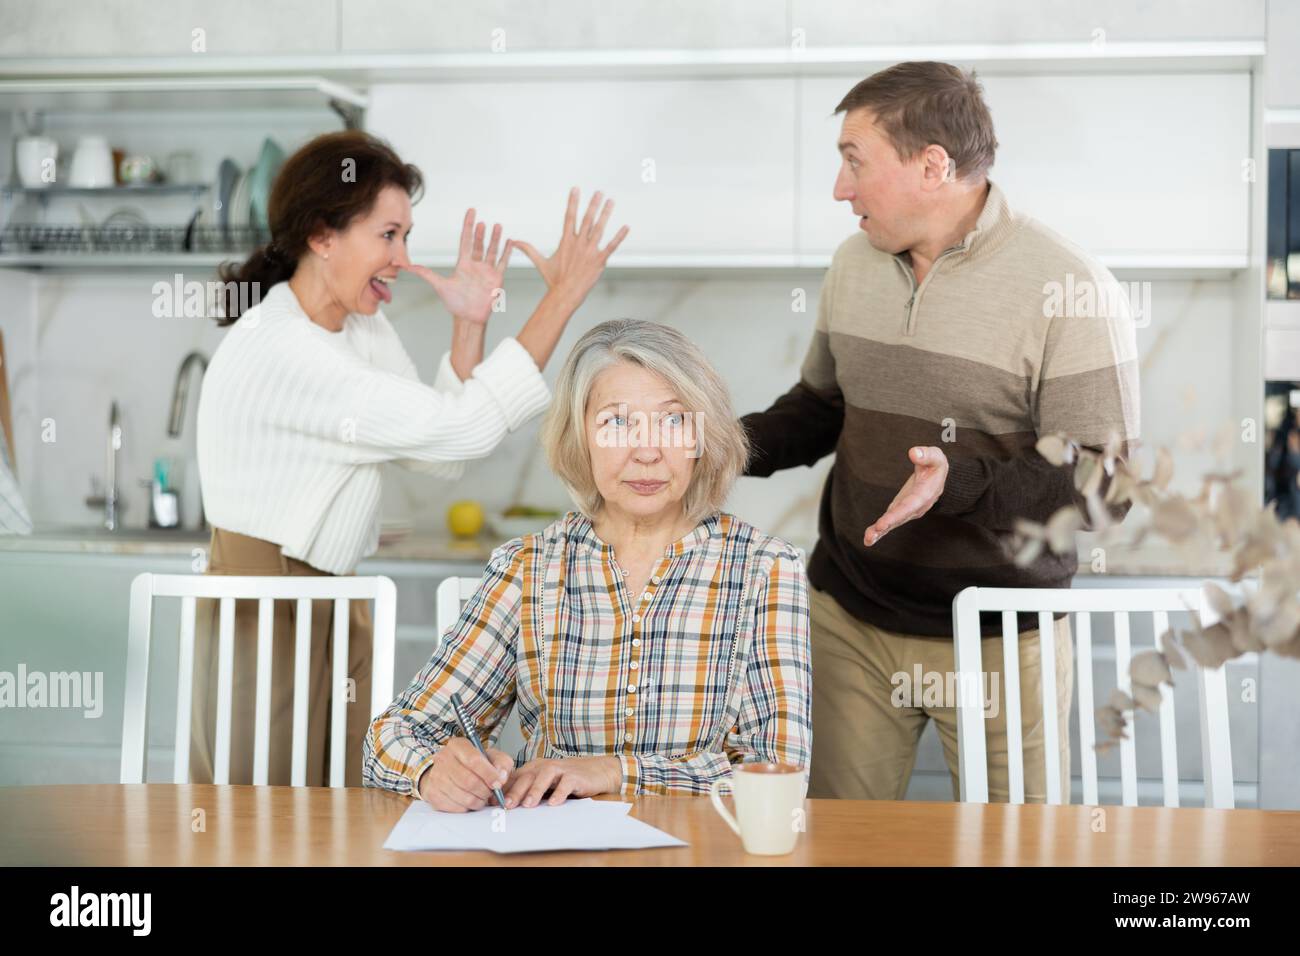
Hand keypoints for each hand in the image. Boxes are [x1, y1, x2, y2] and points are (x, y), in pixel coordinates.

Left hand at [403, 208, 511, 324]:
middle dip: (479, 232)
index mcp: (463, 264)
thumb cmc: (455, 304)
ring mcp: (487, 271)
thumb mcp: (438, 285)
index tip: (471, 212)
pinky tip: (510, 242)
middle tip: (480, 221)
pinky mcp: (497, 279)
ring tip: (498, 226)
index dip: (468, 226)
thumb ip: (424, 273)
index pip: (466, 240)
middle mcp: (476, 265)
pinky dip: (507, 252)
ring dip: (495, 238)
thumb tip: (404, 265)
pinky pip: (503, 262)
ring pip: (492, 250)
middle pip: (478, 244)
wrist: (469, 318)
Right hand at [416, 737, 512, 812]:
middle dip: (485, 791)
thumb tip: (501, 776)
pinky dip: (466, 808)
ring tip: (481, 797)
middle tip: (490, 793)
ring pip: (463, 797)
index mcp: (458, 745)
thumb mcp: (491, 757)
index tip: (498, 783)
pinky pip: (455, 807)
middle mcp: (443, 758)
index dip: (489, 774)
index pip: (474, 760)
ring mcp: (436, 776)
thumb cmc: (473, 765)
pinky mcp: (433, 793)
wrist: (449, 772)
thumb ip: (502, 763)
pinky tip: (469, 801)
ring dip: (477, 801)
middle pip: (469, 781)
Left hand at [504, 755, 622, 807]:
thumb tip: (504, 805)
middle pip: (528, 776)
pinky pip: (566, 783)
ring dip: (535, 790)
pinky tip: (554, 803)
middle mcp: (545, 766)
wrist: (596, 771)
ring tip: (528, 805)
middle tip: (507, 805)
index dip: (504, 789)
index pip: (516, 777)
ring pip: (545, 776)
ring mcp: (561, 769)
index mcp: (534, 768)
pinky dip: (559, 792)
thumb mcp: (544, 785)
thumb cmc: (566, 780)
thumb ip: (528, 791)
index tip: (492, 803)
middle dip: (516, 790)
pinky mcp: (575, 776)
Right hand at [514, 188, 628, 305]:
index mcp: (566, 241)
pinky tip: (626, 227)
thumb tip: (514, 242)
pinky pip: (611, 246)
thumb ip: (529, 250)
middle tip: (599, 191)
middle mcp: (578, 243)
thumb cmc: (554, 280)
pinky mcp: (599, 261)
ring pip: (599, 229)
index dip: (572, 202)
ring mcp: (589, 251)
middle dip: (593, 204)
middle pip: (587, 219)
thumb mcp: (540, 263)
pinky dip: (619, 237)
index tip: (575, 189)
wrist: (565, 295)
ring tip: (611, 201)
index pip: (569, 217)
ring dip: (605, 214)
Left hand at [864, 445, 948, 545]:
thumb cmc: (935, 465)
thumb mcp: (936, 456)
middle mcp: (916, 507)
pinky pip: (889, 521)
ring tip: (868, 540)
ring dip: (880, 532)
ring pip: (894, 522)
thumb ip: (927, 455)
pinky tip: (869, 538)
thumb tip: (914, 453)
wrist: (937, 476)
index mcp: (924, 494)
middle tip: (873, 534)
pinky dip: (879, 530)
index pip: (910, 505)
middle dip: (887, 525)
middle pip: (900, 517)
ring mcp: (907, 511)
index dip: (897, 514)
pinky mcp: (899, 511)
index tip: (883, 523)